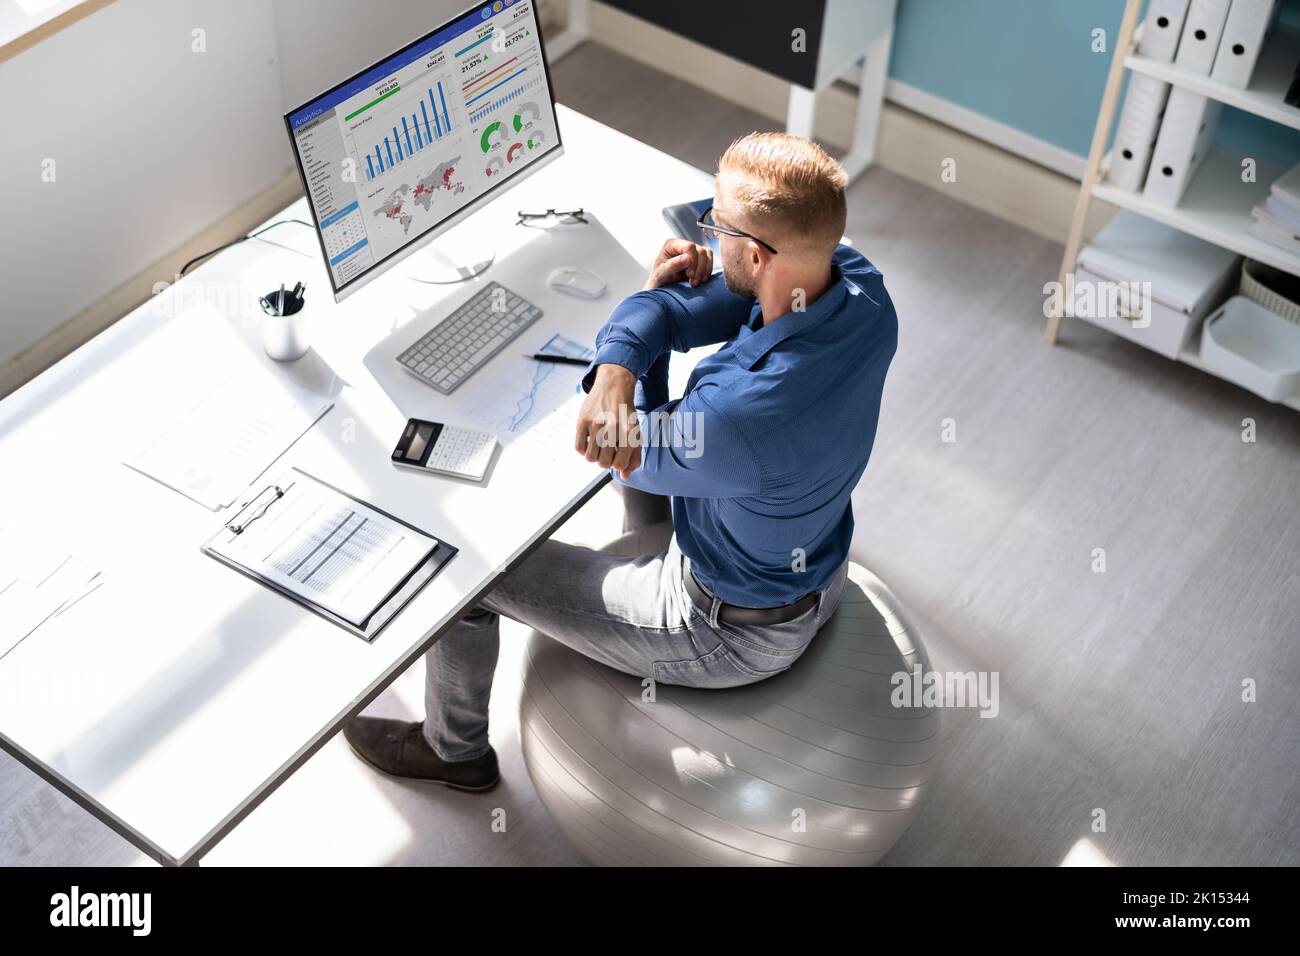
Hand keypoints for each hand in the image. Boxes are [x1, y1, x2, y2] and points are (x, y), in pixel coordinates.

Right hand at [575, 364, 641, 478]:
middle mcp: (612, 427)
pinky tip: (589, 440)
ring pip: (590, 457)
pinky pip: (578, 448)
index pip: (619, 464)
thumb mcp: (635, 433)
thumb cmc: (626, 414)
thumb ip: (633, 456)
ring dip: (594, 456)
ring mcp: (596, 423)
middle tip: (606, 451)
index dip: (617, 465)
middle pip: (603, 463)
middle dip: (605, 461)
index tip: (617, 456)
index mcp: (629, 432)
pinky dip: (583, 449)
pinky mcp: (582, 419)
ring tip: (598, 446)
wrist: (614, 386)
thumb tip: (625, 476)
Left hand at [644, 238, 712, 290]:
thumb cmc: (659, 281)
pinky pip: (710, 260)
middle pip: (700, 251)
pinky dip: (707, 271)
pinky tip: (701, 280)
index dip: (692, 260)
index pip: (689, 246)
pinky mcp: (699, 260)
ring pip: (707, 255)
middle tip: (692, 282)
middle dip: (699, 268)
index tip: (689, 274)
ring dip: (704, 271)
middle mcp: (683, 246)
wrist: (662, 289)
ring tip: (695, 282)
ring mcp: (692, 252)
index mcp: (672, 245)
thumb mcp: (661, 274)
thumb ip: (672, 265)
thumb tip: (687, 258)